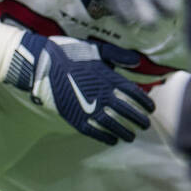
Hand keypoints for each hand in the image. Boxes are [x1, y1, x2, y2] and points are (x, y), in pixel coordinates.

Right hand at [5, 32, 154, 144]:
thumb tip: (136, 61)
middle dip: (138, 120)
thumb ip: (117, 55)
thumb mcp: (95, 49)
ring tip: (131, 136)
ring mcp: (88, 108)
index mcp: (109, 78)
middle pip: (127, 112)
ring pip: (113, 125)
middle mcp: (102, 95)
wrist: (40, 64)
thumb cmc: (68, 53)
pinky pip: (94, 131)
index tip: (150, 109)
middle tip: (145, 125)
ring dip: (124, 132)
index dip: (144, 103)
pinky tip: (112, 141)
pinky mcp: (74, 117)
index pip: (134, 94)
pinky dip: (105, 137)